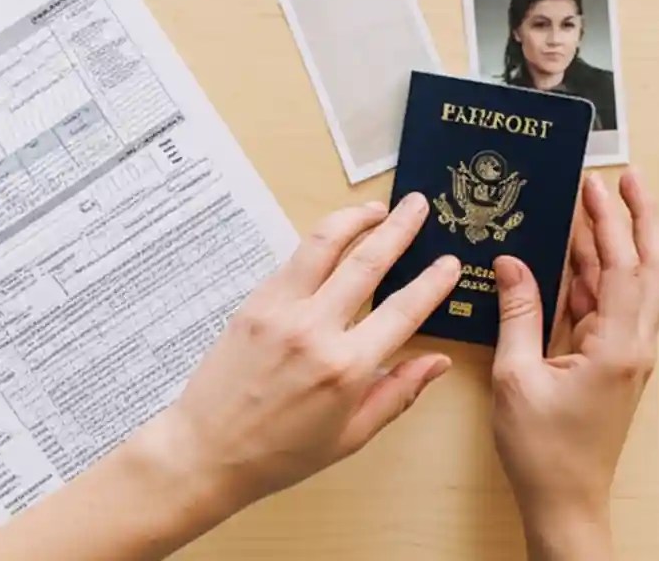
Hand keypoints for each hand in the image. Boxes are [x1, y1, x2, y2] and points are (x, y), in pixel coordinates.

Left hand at [144, 192, 461, 513]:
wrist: (207, 449)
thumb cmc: (280, 453)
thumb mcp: (351, 436)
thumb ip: (397, 393)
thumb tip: (437, 362)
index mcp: (346, 368)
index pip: (402, 311)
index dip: (432, 283)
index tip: (451, 262)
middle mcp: (315, 330)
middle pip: (367, 262)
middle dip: (398, 228)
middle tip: (417, 205)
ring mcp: (280, 311)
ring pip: (323, 245)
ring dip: (354, 219)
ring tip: (376, 208)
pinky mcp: (254, 303)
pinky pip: (293, 262)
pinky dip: (318, 243)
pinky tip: (335, 240)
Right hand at [489, 169, 658, 559]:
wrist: (565, 502)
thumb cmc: (542, 450)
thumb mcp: (515, 376)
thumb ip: (517, 313)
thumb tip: (511, 261)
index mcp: (618, 348)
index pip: (624, 267)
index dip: (612, 222)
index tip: (597, 184)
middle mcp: (634, 346)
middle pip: (649, 267)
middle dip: (638, 219)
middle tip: (622, 178)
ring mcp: (627, 355)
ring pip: (632, 285)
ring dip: (615, 245)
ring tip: (590, 208)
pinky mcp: (613, 364)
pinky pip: (610, 308)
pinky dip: (596, 278)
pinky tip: (573, 259)